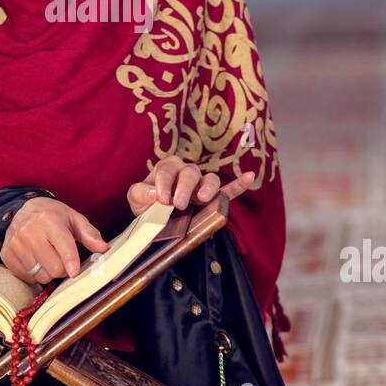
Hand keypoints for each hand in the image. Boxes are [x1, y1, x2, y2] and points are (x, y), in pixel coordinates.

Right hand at [0, 197, 108, 285]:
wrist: (22, 210)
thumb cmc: (52, 216)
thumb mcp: (73, 219)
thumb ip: (89, 234)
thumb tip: (103, 248)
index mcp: (48, 220)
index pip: (63, 247)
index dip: (71, 262)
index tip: (75, 272)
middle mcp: (29, 231)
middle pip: (53, 268)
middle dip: (63, 269)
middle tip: (64, 260)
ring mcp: (15, 244)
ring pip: (40, 275)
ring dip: (49, 272)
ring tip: (49, 258)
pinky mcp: (6, 254)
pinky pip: (27, 277)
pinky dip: (34, 274)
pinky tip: (36, 260)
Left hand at [126, 154, 255, 215]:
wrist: (156, 218)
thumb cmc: (147, 203)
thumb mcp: (135, 198)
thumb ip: (139, 193)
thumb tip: (152, 194)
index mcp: (167, 168)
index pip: (167, 170)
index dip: (164, 183)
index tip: (161, 199)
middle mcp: (187, 172)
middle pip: (190, 173)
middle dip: (184, 188)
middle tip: (178, 205)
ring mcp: (202, 184)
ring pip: (210, 179)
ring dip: (208, 187)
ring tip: (203, 199)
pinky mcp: (214, 198)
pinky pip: (228, 190)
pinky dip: (239, 184)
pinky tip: (249, 177)